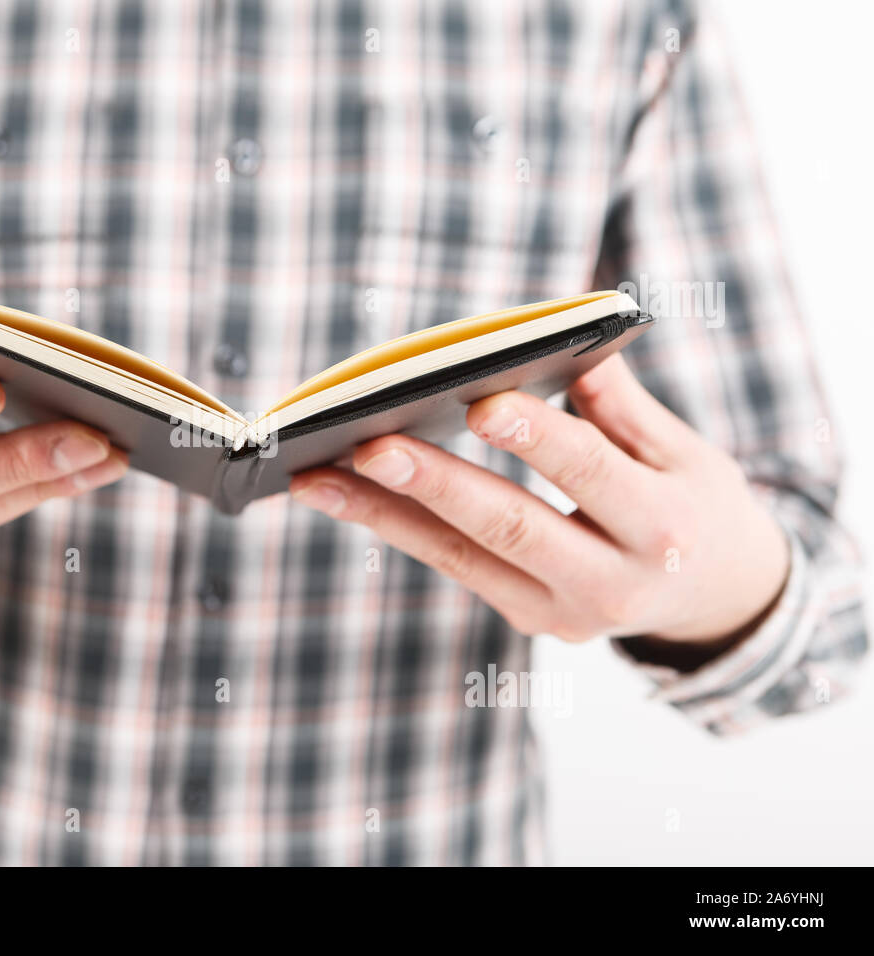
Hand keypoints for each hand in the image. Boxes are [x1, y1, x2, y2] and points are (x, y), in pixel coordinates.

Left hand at [289, 355, 788, 648]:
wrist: (714, 601)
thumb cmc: (697, 507)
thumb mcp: (687, 453)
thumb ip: (625, 409)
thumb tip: (569, 351)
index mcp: (661, 530)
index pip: (591, 472)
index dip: (537, 437)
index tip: (482, 399)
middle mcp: (609, 583)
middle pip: (508, 526)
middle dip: (433, 485)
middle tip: (367, 445)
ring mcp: (560, 612)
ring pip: (459, 556)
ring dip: (381, 514)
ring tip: (315, 478)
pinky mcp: (525, 617)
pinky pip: (453, 566)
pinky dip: (396, 528)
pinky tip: (343, 496)